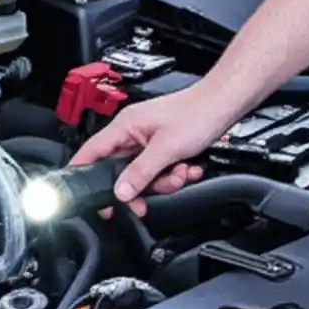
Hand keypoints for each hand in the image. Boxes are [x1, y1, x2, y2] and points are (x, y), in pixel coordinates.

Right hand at [68, 83, 240, 215]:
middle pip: (120, 171)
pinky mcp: (162, 147)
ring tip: (180, 174)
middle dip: (139, 187)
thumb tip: (120, 192)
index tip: (85, 197)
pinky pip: (159, 170)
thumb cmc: (197, 113)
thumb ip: (141, 173)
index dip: (83, 174)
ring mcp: (147, 141)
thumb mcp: (166, 149)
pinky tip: (188, 168)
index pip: (91, 152)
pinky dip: (174, 173)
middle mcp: (132, 133)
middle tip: (143, 204)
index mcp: (124, 126)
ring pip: (143, 174)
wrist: (224, 104)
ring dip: (163, 181)